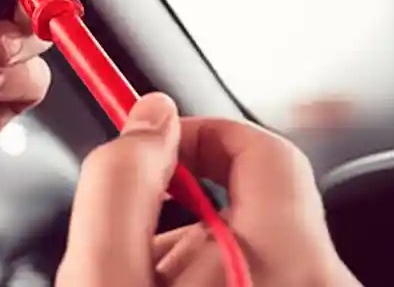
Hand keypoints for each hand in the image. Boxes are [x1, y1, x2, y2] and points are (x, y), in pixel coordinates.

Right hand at [58, 94, 360, 286]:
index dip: (198, 134)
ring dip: (190, 261)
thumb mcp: (103, 280)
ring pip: (250, 256)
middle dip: (179, 215)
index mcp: (290, 268)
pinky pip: (262, 284)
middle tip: (131, 250)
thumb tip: (148, 121)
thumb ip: (119, 186)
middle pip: (251, 208)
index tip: (153, 145)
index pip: (266, 149)